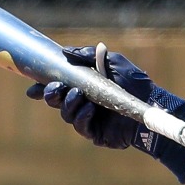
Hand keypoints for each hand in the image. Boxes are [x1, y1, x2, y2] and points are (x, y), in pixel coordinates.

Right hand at [28, 44, 159, 150]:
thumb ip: (90, 56)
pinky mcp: (96, 133)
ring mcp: (88, 119)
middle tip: (57, 88)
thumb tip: (66, 51)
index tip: (32, 88)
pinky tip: (90, 109)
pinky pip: (80, 127)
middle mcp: (82, 102)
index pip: (57, 86)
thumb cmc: (134, 83)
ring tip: (79, 96)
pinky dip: (82, 117)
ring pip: (66, 114)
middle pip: (55, 101)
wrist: (152, 105)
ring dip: (68, 104)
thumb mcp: (113, 62)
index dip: (42, 88)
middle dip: (51, 94)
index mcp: (83, 85)